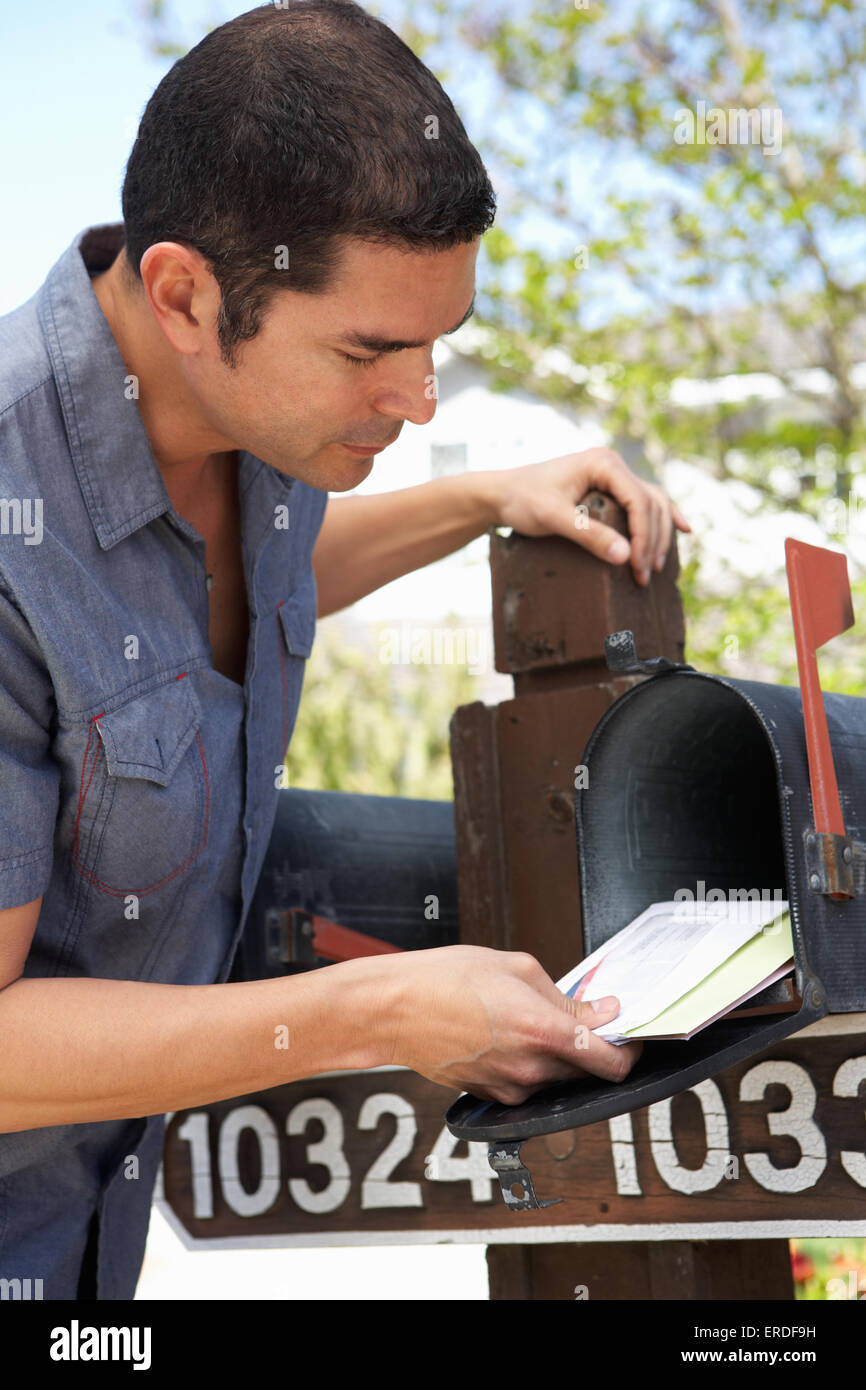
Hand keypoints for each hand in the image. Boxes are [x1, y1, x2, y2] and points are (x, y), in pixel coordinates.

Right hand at [376, 944, 642, 1105]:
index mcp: (544, 1032)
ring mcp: (510, 1088)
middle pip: (587, 1071)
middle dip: (590, 1046)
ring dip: (556, 1053)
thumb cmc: (446, 979)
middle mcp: (531, 1069)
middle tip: (577, 1013)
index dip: (629, 1051)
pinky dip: (529, 1062)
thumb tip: (602, 1012)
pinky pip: (527, 1083)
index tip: (630, 1036)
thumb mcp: (516, 968)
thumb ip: (566, 997)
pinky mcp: (490, 1095)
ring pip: (556, 1077)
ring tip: (524, 1016)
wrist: (393, 1009)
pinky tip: (504, 1033)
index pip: (611, 1063)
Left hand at [488, 448, 690, 586]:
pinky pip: (644, 501)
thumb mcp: (553, 518)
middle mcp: (612, 463)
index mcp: (603, 463)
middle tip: (646, 576)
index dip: (643, 537)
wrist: (501, 493)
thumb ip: (589, 535)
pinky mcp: (607, 486)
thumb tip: (626, 556)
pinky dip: (662, 516)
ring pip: (651, 503)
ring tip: (654, 567)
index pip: (638, 501)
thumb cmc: (522, 501)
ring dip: (658, 535)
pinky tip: (684, 529)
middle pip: (650, 503)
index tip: (638, 567)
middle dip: (652, 541)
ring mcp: (611, 474)